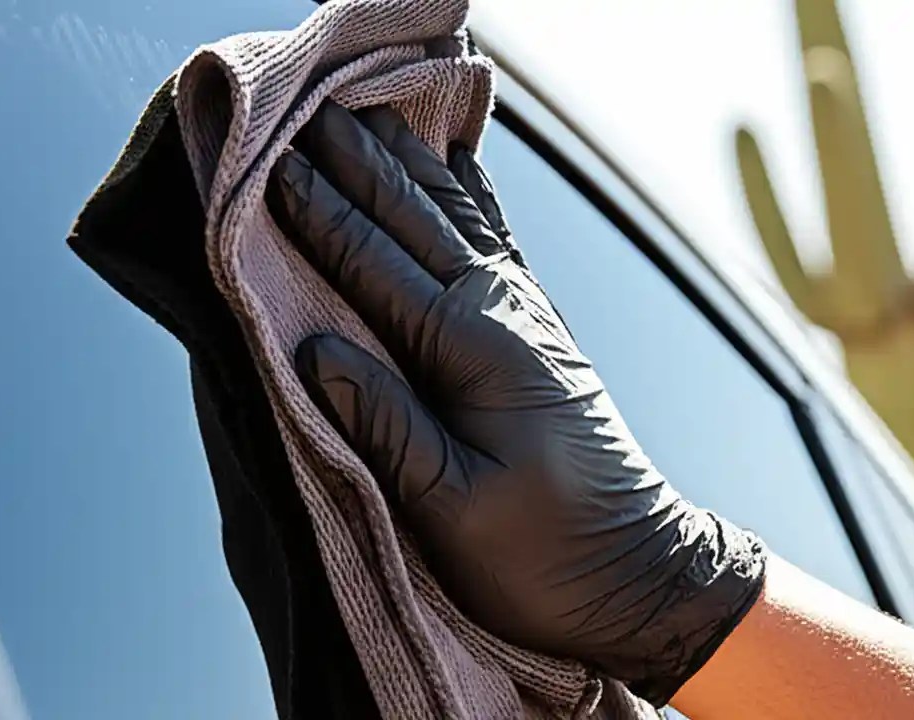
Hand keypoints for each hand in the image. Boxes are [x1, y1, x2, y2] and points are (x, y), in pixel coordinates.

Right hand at [269, 101, 763, 704]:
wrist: (643, 572)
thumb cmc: (546, 557)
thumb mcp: (453, 507)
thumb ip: (386, 424)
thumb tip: (315, 351)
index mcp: (475, 350)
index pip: (377, 266)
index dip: (320, 215)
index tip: (271, 166)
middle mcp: (505, 314)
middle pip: (415, 220)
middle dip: (357, 163)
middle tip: (305, 111)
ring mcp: (527, 317)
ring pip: (456, 217)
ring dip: (406, 164)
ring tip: (365, 114)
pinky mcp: (538, 334)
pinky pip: (493, 241)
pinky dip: (466, 196)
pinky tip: (456, 167)